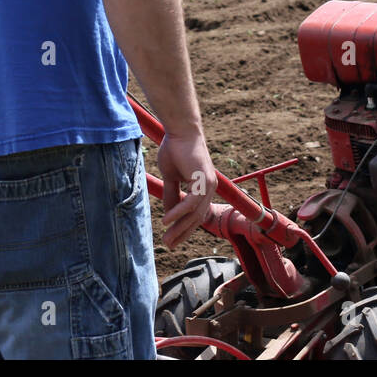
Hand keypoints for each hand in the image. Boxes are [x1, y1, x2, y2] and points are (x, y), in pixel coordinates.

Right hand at [156, 130, 216, 249]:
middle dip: (182, 233)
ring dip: (180, 227)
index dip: (184, 228)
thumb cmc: (175, 149)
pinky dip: (179, 212)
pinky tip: (167, 220)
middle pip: (197, 218)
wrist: (179, 131)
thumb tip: (169, 215)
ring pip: (195, 213)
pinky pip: (191, 202)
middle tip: (169, 245)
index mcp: (204, 187)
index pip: (196, 214)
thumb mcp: (171, 177)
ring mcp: (208, 184)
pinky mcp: (203, 180)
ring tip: (166, 238)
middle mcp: (210, 187)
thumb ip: (172, 194)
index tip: (172, 239)